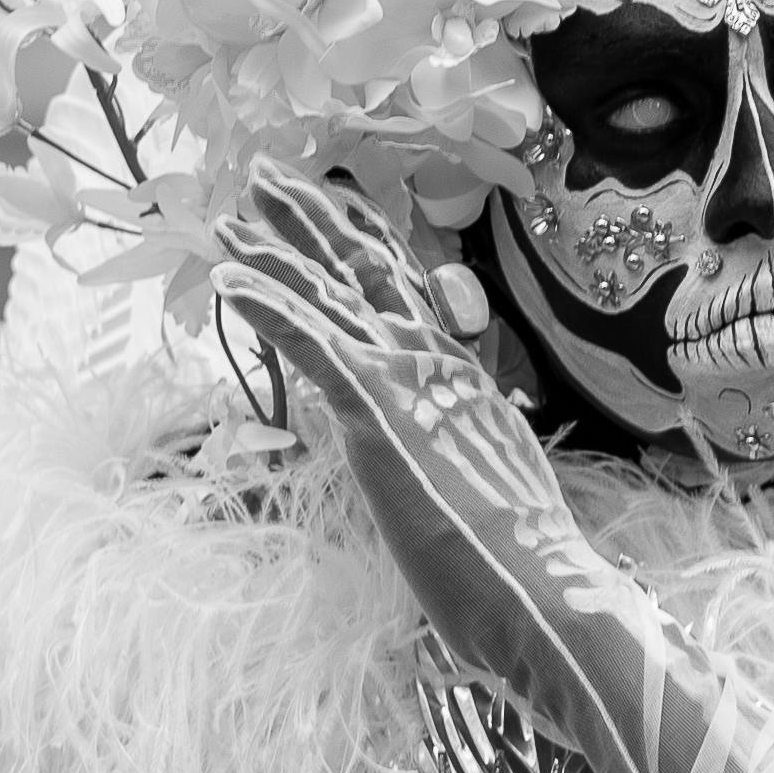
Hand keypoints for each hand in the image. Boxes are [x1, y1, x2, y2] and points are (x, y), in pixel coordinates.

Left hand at [213, 182, 617, 717]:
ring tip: (230, 216)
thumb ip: (470, 471)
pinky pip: (308, 340)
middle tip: (269, 180)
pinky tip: (228, 278)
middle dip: (313, 224)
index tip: (335, 218)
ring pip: (329, 294)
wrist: (545, 592)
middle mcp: (437, 364)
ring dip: (275, 251)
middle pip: (366, 273)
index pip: (406, 298)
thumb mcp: (495, 501)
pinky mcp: (376, 406)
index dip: (364, 251)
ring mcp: (408, 380)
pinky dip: (266, 304)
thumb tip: (471, 479)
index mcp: (463, 383)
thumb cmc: (524, 571)